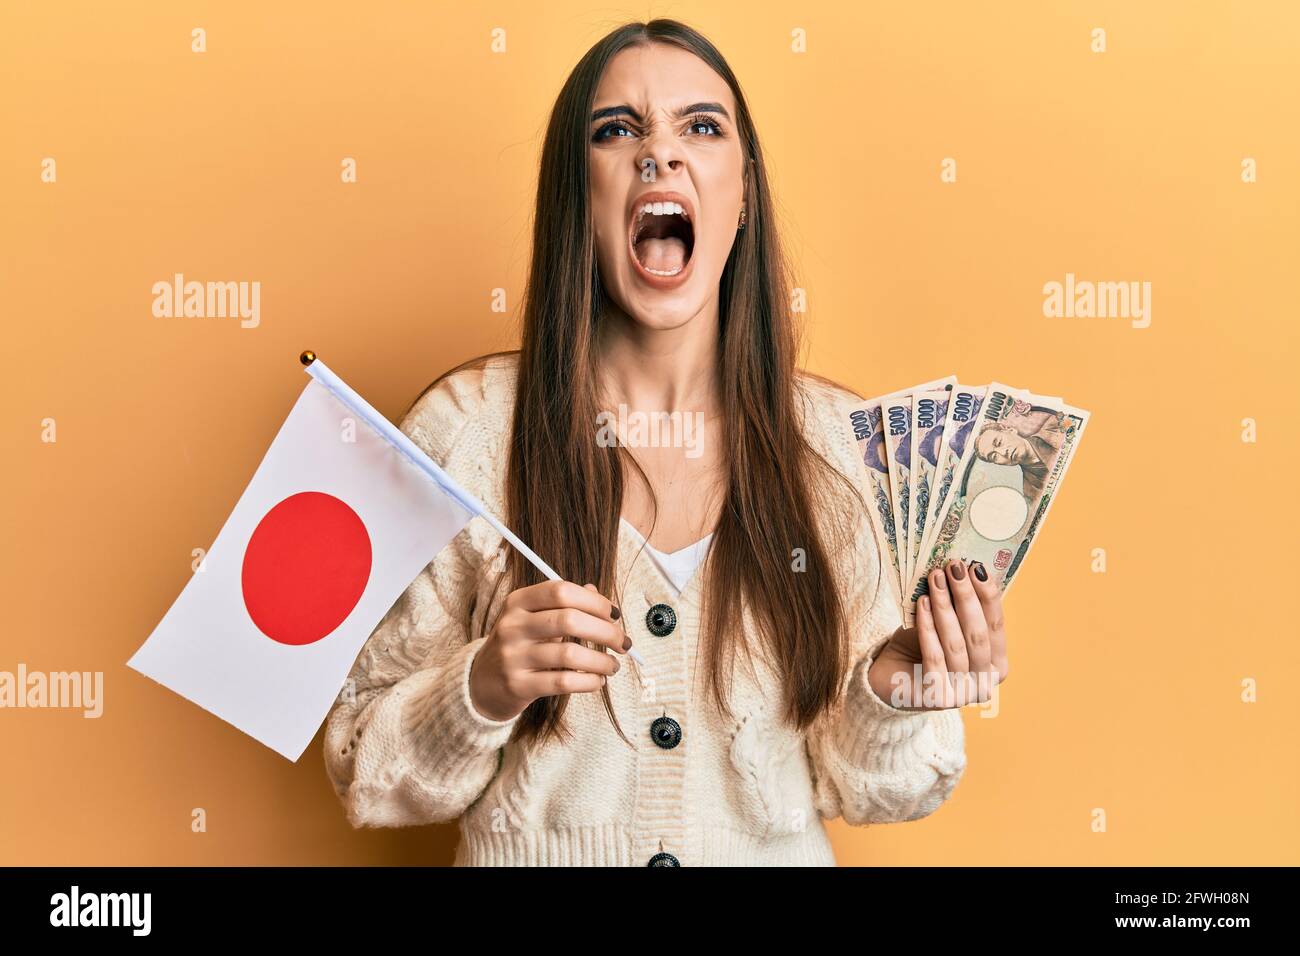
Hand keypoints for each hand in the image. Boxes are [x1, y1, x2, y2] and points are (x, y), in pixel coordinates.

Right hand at [469, 580, 629, 720]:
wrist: (482, 684)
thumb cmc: (518, 646)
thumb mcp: (533, 618)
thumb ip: (564, 605)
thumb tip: (598, 594)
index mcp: (518, 602)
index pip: (562, 591)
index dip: (594, 601)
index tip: (614, 614)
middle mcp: (513, 626)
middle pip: (569, 620)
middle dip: (606, 632)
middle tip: (623, 642)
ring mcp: (513, 656)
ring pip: (570, 655)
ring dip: (601, 661)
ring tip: (613, 665)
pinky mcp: (518, 686)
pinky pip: (563, 682)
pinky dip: (589, 681)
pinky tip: (597, 680)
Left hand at [867, 558, 1008, 709]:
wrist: (891, 680)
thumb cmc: (922, 650)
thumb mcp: (945, 627)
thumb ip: (959, 609)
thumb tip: (963, 570)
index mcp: (996, 666)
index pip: (996, 626)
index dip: (988, 595)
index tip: (976, 566)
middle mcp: (984, 684)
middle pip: (978, 634)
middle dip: (966, 596)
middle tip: (954, 566)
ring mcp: (962, 695)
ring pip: (956, 644)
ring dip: (946, 606)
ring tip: (935, 578)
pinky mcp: (937, 698)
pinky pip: (934, 656)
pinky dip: (928, 626)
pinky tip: (923, 602)